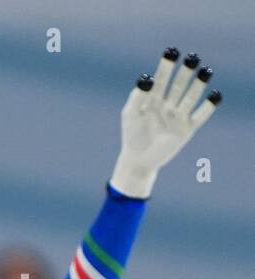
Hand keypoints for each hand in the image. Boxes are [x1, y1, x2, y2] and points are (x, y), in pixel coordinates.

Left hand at [110, 49, 221, 198]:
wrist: (138, 159)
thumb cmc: (132, 135)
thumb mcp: (131, 114)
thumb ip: (137, 97)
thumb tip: (146, 78)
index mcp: (153, 100)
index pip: (161, 79)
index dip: (166, 66)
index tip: (172, 52)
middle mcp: (168, 105)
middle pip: (178, 85)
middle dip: (185, 71)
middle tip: (193, 57)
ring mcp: (178, 116)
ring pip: (190, 96)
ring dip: (199, 84)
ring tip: (206, 71)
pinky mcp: (187, 128)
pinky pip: (201, 115)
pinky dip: (208, 106)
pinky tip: (215, 94)